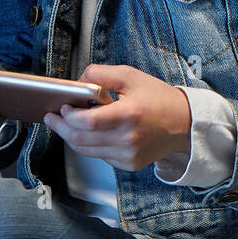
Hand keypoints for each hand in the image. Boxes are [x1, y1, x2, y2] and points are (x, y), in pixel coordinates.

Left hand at [43, 64, 190, 170]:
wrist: (184, 123)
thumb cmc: (159, 98)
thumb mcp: (132, 76)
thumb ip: (102, 74)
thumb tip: (78, 82)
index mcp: (129, 114)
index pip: (87, 122)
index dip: (69, 116)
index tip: (62, 107)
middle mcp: (128, 138)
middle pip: (80, 139)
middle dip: (61, 128)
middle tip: (53, 118)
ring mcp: (128, 154)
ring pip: (86, 150)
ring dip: (71, 137)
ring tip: (65, 125)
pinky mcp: (128, 164)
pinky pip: (100, 156)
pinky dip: (90, 145)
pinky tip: (90, 133)